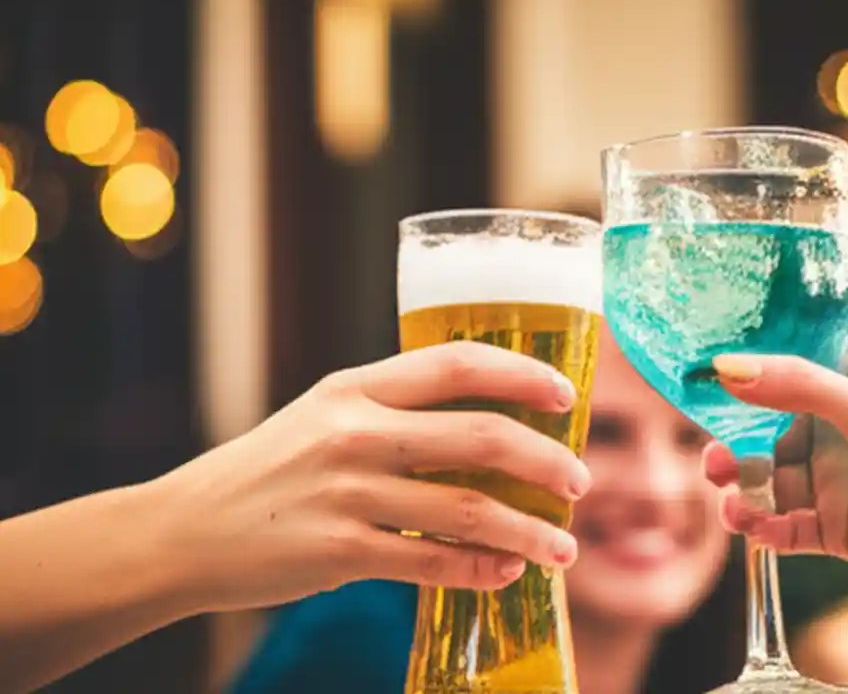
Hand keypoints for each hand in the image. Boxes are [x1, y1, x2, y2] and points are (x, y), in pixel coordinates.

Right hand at [147, 341, 591, 612]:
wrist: (181, 531)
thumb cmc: (268, 471)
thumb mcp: (324, 417)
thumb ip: (394, 413)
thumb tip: (488, 428)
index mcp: (354, 387)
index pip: (456, 363)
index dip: (522, 374)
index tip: (565, 395)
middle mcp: (353, 432)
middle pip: (480, 436)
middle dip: (546, 462)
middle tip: (579, 482)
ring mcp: (345, 492)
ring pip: (468, 509)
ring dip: (529, 531)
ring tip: (564, 548)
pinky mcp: (336, 552)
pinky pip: (431, 562)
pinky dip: (480, 570)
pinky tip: (506, 572)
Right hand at [703, 350, 847, 588]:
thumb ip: (795, 386)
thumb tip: (725, 367)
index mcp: (845, 387)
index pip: (780, 378)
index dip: (740, 384)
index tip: (700, 389)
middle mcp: (833, 432)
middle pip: (763, 437)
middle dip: (732, 450)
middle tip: (712, 464)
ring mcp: (832, 482)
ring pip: (768, 486)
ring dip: (743, 494)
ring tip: (730, 505)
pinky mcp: (834, 528)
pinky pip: (785, 528)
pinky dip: (765, 529)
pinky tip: (758, 529)